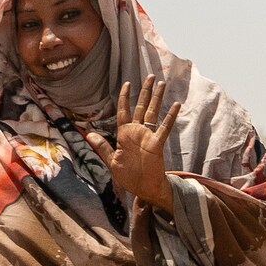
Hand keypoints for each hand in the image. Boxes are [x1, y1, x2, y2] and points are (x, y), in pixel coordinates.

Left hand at [81, 75, 178, 211]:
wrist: (143, 188)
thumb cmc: (128, 176)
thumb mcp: (111, 162)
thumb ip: (102, 147)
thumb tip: (89, 134)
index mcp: (124, 135)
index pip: (124, 111)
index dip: (125, 97)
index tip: (127, 83)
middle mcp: (136, 132)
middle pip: (141, 107)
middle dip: (144, 92)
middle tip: (149, 76)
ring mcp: (148, 136)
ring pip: (152, 112)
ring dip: (157, 98)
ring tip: (162, 83)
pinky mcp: (157, 143)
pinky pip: (164, 127)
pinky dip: (170, 116)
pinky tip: (176, 104)